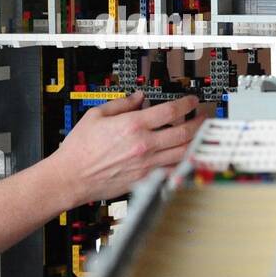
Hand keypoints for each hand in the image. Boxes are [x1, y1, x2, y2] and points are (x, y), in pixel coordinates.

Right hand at [47, 91, 203, 207]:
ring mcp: (146, 164)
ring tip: (201, 135)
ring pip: (182, 152)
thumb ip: (121, 104)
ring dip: (196, 142)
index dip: (186, 104)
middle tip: (203, 117)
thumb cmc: (80, 149)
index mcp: (132, 125)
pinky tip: (188, 157)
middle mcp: (143, 145)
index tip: (191, 101)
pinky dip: (184, 163)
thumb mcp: (96, 115)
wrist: (71, 177)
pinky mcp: (144, 179)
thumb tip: (138, 97)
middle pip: (183, 132)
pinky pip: (172, 171)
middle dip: (198, 123)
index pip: (170, 111)